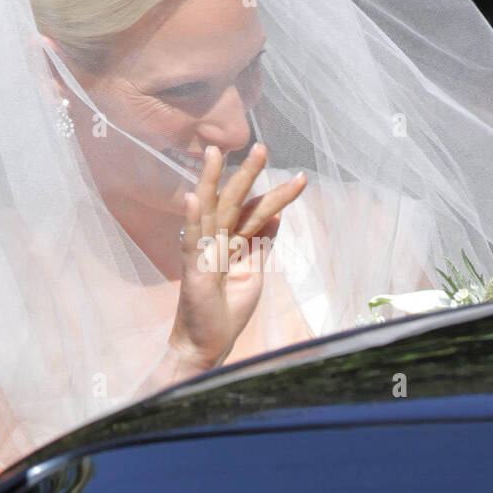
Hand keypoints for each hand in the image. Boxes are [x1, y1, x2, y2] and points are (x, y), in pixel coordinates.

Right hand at [169, 142, 306, 370]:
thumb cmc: (226, 312)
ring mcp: (202, 253)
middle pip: (233, 202)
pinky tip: (193, 197)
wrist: (206, 345)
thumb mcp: (253, 274)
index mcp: (234, 243)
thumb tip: (275, 216)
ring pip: (208, 211)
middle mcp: (216, 242)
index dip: (276, 196)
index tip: (302, 178)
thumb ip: (260, 245)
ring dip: (211, 181)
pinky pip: (191, 241)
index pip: (255, 211)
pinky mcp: (192, 270)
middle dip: (247, 174)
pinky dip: (191, 219)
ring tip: (215, 153)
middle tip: (261, 147)